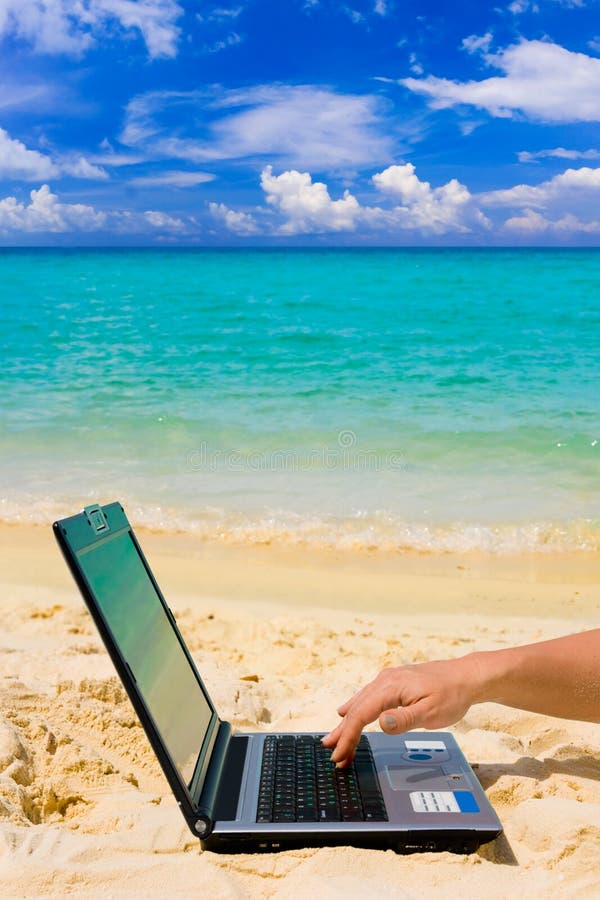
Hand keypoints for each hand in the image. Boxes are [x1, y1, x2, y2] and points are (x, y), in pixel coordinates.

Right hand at [322, 655, 480, 766]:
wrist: (466, 676)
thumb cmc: (451, 694)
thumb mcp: (431, 712)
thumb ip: (404, 719)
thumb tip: (379, 723)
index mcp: (391, 686)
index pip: (361, 714)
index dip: (348, 736)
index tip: (339, 754)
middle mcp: (385, 679)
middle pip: (356, 708)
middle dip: (342, 731)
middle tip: (329, 751)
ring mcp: (388, 679)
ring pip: (360, 702)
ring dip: (347, 722)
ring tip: (334, 738)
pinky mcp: (393, 682)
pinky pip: (368, 697)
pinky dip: (356, 710)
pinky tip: (347, 711)